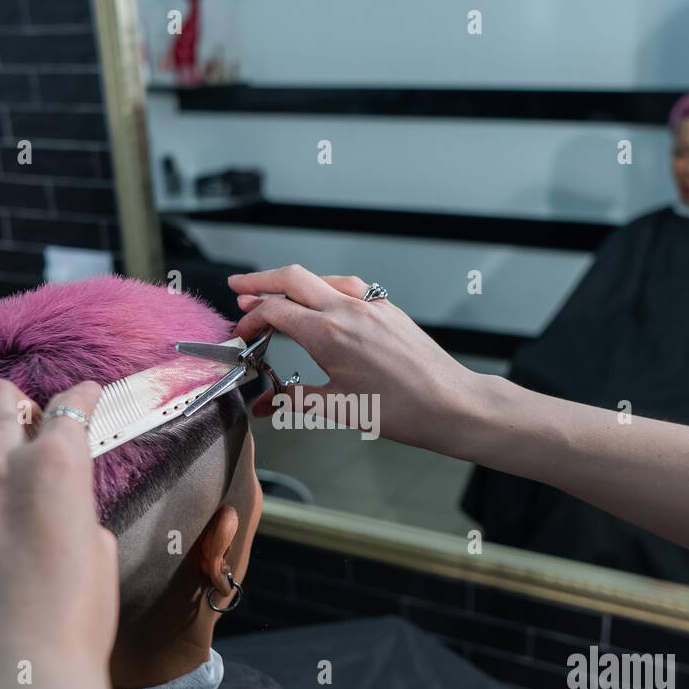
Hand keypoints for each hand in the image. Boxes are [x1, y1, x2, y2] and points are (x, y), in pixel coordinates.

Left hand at [0, 379, 118, 688]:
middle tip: (27, 427)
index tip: (86, 397)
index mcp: (57, 468)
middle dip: (17, 404)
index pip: (70, 407)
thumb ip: (76, 514)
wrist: (14, 682)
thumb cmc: (73, 628)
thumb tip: (59, 511)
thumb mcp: (98, 557)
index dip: (83, 398)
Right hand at [229, 265, 477, 452]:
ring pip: (322, 278)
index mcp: (330, 334)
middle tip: (238, 286)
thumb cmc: (402, 409)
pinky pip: (349, 286)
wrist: (450, 403)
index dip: (250, 320)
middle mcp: (349, 310)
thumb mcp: (338, 409)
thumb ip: (295, 401)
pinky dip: (325, 288)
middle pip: (292, 279)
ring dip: (294, 283)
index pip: (275, 310)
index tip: (241, 334)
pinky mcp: (388, 309)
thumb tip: (266, 404)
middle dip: (259, 280)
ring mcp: (371, 305)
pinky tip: (321, 301)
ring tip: (276, 295)